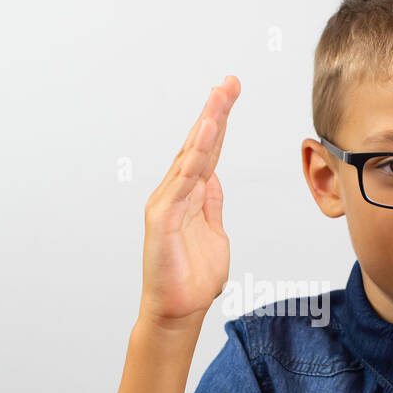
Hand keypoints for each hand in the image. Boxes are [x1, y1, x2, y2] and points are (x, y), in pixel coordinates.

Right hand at [139, 76, 239, 327]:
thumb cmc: (193, 278)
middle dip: (215, 111)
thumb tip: (215, 179)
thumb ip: (212, 205)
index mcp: (192, 194)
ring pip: (189, 157)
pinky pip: (181, 183)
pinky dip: (193, 158)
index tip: (231, 92)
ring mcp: (167, 203)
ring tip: (218, 99)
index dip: (220, 121)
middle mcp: (177, 192)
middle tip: (229, 82)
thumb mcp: (215, 233)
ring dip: (205, 126)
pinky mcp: (162, 218)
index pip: (208, 151)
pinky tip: (204, 136)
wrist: (178, 310)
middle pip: (199, 144)